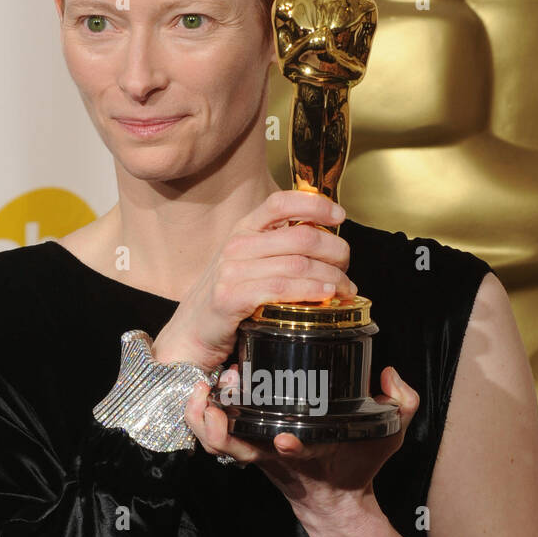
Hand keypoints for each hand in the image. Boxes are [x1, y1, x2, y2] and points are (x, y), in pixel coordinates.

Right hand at [150, 190, 356, 373]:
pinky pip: (280, 289)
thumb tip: (328, 247)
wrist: (191, 334)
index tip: (339, 216)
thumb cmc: (228, 299)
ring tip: (344, 290)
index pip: (280, 202)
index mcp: (244, 230)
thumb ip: (279, 251)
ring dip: (331, 277)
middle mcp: (237, 246)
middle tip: (347, 268)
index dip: (314, 204)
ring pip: (297, 265)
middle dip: (335, 251)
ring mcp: (232, 271)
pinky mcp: (230, 298)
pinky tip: (325, 296)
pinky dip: (309, 291)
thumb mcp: (250, 265)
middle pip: (301, 237)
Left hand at [185, 364, 420, 530]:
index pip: (296, 454)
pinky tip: (201, 386)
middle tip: (221, 391)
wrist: (334, 500)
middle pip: (237, 449)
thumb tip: (388, 374)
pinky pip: (212, 436)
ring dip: (204, 419)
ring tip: (203, 386)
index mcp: (310, 454)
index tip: (286, 439)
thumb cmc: (357, 464)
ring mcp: (255, 451)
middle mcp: (275, 454)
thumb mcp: (389, 435)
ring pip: (216, 443)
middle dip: (222, 426)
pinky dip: (200, 417)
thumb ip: (401, 404)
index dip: (291, 448)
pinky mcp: (245, 443)